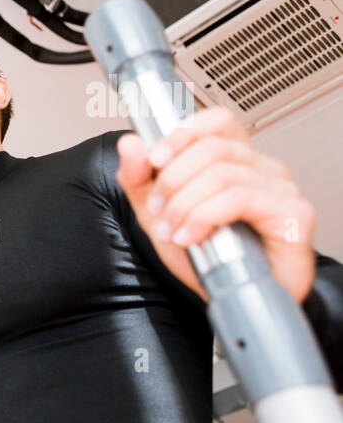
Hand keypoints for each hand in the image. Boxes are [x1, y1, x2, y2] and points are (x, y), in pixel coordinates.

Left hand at [115, 107, 316, 302]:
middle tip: (158, 211)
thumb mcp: (160, 216)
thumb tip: (130, 143)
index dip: (183, 134)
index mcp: (234, 161)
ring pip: (221, 174)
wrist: (238, 300)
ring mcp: (280, 188)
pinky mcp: (292, 212)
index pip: (216, 122)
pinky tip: (192, 237)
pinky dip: (204, 217)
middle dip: (172, 181)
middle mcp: (261, 168)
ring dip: (184, 205)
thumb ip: (140, 180)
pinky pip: (239, 198)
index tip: (156, 159)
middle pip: (211, 148)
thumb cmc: (210, 259)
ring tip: (174, 231)